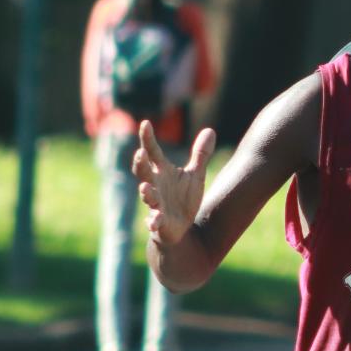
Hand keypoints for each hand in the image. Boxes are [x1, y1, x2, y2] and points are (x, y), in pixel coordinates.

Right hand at [133, 120, 215, 245]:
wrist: (182, 227)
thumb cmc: (184, 198)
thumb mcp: (196, 175)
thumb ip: (201, 154)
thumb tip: (210, 130)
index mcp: (162, 171)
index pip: (153, 152)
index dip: (147, 139)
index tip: (145, 123)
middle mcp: (155, 185)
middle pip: (144, 172)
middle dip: (140, 164)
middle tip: (140, 153)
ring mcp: (156, 204)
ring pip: (147, 196)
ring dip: (145, 192)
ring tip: (144, 188)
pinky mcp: (159, 222)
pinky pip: (154, 221)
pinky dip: (153, 222)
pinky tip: (153, 222)